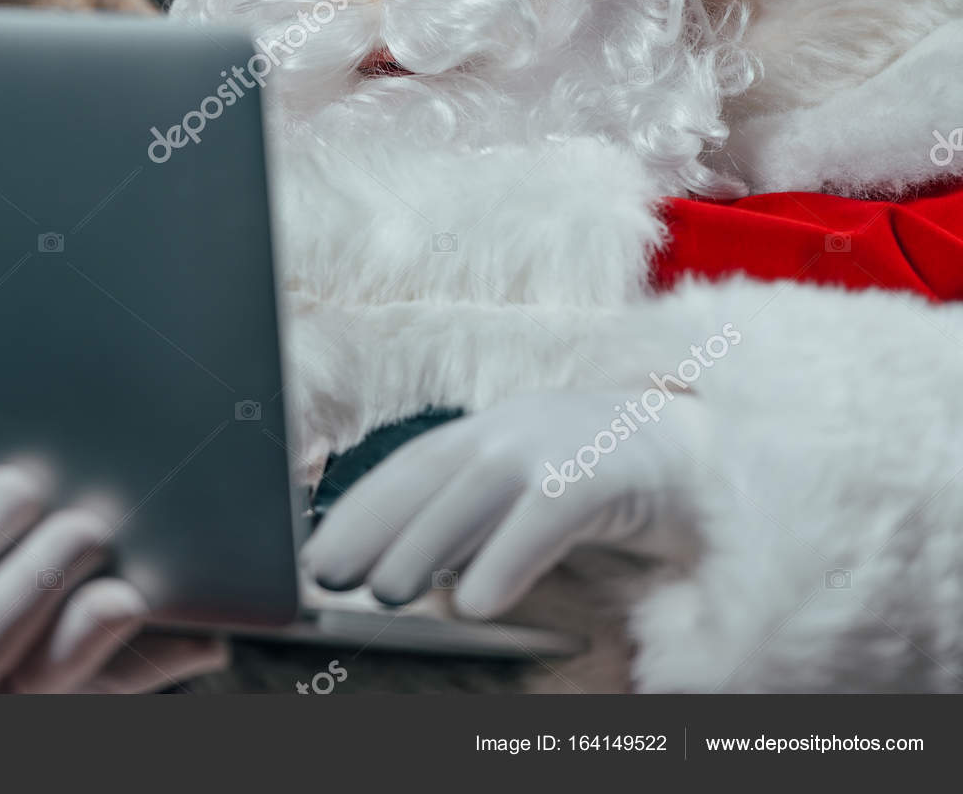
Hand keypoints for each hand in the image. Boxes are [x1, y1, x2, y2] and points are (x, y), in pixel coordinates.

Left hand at [300, 391, 711, 618]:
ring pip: (476, 490)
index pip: (410, 465)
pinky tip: (479, 601)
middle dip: (373, 522)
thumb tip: (408, 566)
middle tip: (328, 576)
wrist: (712, 454)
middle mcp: (515, 426)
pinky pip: (548, 515)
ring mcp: (561, 440)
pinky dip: (508, 556)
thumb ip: (476, 520)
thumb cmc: (609, 480)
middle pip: (430, 473)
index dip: (360, 506)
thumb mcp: (528, 495)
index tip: (315, 550)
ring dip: (425, 541)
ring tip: (385, 592)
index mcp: (491, 431)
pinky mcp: (607, 471)